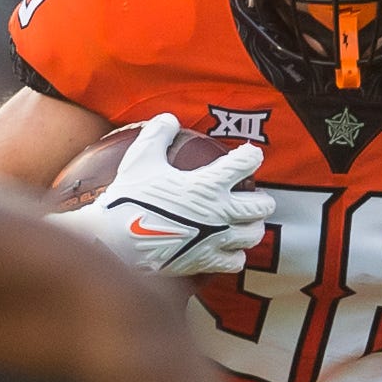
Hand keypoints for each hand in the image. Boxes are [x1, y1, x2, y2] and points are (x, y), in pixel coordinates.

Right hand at [54, 114, 274, 276]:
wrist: (117, 242)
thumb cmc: (129, 198)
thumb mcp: (140, 159)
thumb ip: (158, 134)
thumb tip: (169, 119)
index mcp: (208, 184)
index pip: (246, 163)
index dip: (252, 155)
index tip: (250, 155)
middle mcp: (220, 212)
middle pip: (261, 206)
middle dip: (264, 200)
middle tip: (258, 197)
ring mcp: (215, 240)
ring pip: (254, 235)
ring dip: (255, 227)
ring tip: (248, 223)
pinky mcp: (206, 262)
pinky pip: (236, 262)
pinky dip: (237, 255)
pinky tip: (230, 249)